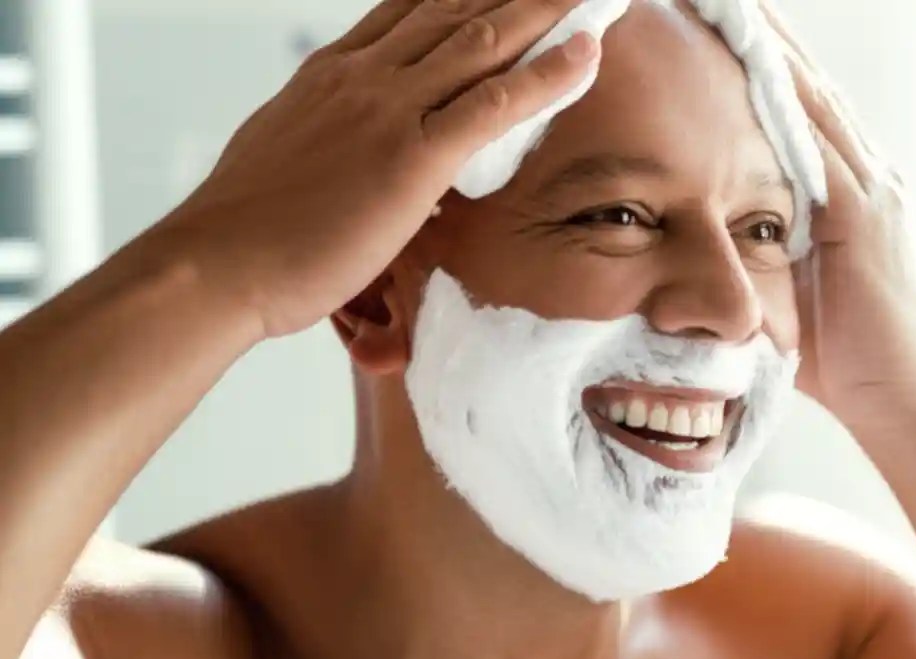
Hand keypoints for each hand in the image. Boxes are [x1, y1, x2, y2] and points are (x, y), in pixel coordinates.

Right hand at [151, 0, 597, 338]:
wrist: (216, 263)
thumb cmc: (248, 224)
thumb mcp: (290, 153)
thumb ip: (333, 134)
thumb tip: (358, 146)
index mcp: (332, 72)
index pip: (410, 11)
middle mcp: (362, 76)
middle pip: (454, 12)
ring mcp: (387, 111)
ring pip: (482, 43)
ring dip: (544, 12)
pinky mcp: (410, 158)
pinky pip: (493, 105)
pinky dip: (547, 76)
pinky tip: (586, 55)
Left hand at [764, 5, 915, 427]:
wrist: (900, 400)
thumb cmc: (842, 354)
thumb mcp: (790, 286)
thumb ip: (762, 248)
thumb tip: (708, 237)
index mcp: (851, 188)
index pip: (802, 106)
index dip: (765, 60)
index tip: (723, 20)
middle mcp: (870, 174)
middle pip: (809, 85)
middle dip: (766, 36)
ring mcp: (874, 191)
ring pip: (816, 100)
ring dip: (773, 51)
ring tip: (733, 5)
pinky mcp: (866, 219)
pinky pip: (822, 147)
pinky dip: (790, 104)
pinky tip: (756, 69)